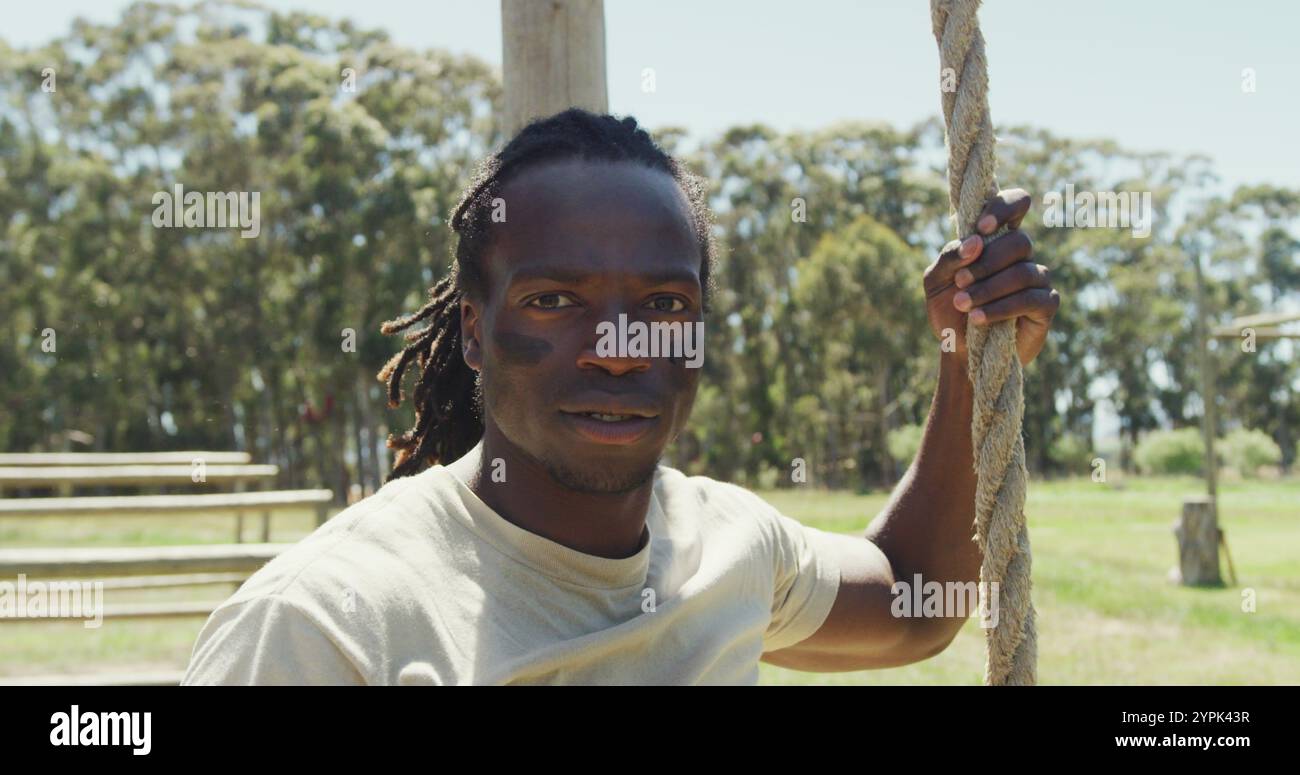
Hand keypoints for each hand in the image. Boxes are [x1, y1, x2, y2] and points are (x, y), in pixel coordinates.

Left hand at [923, 188, 1059, 366]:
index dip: (1004, 208)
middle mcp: (1020, 254)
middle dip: (985, 263)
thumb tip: (975, 242)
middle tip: (959, 283)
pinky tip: (979, 319)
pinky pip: (1031, 298)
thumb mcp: (936, 281)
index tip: (981, 228)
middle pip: (1019, 242)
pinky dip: (1001, 308)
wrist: (958, 350)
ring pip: (1022, 272)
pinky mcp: (1045, 305)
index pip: (1016, 204)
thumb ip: (949, 257)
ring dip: (988, 288)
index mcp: (995, 239)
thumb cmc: (949, 309)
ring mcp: (1037, 278)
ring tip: (963, 304)